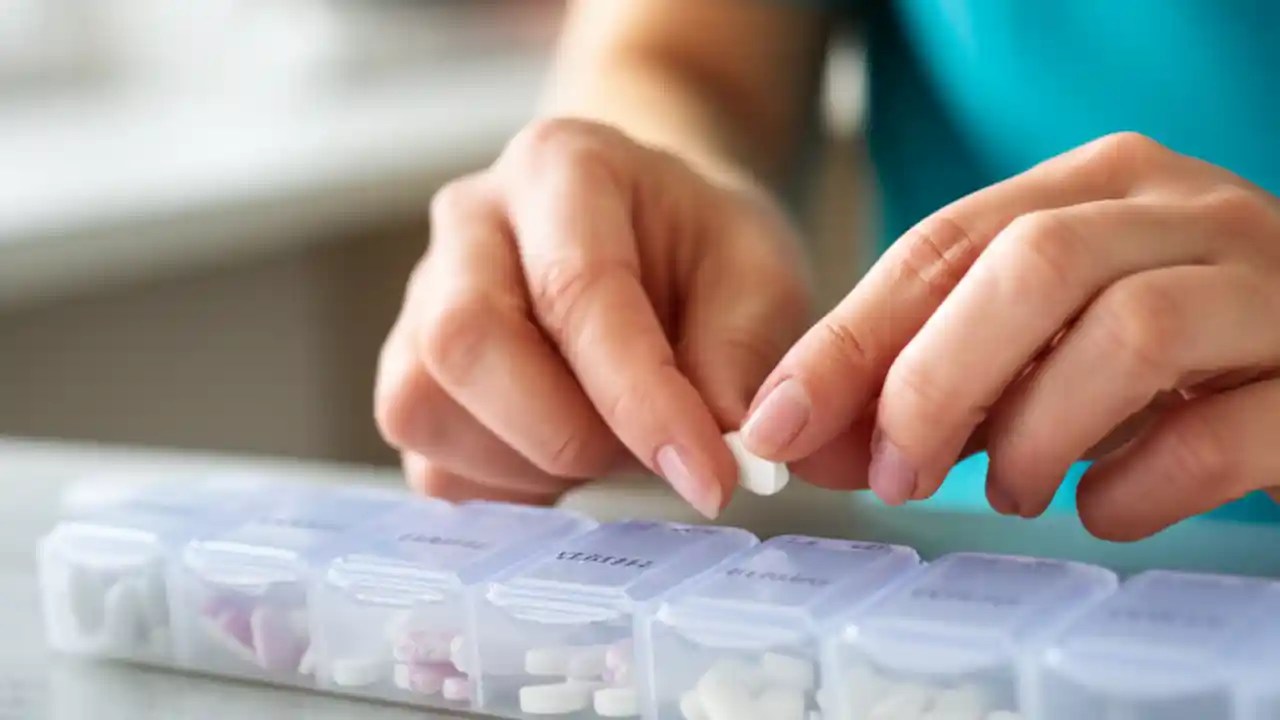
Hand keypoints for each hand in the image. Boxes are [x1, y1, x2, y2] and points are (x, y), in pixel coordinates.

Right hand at [375, 119, 810, 515]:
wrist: (649, 239)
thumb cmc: (701, 251)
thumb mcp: (761, 276)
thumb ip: (744, 355)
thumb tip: (722, 453)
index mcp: (562, 167)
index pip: (577, 289)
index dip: (641, 399)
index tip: (709, 477)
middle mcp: (470, 221)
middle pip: (465, 339)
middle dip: (567, 433)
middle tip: (649, 458)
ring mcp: (421, 298)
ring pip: (425, 407)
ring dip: (533, 466)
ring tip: (614, 450)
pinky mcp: (408, 374)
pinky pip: (429, 461)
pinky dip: (506, 489)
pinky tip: (566, 463)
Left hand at [741, 132, 1279, 539]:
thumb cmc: (1169, 351)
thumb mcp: (1043, 342)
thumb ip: (935, 376)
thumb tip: (803, 437)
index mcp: (1101, 187)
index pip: (945, 242)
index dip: (849, 338)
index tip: (779, 423)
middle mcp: (1188, 213)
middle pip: (1032, 265)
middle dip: (934, 382)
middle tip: (894, 478)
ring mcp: (1268, 289)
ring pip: (1130, 333)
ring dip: (1034, 435)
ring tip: (1007, 493)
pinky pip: (1220, 434)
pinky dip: (1136, 488)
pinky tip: (1103, 508)